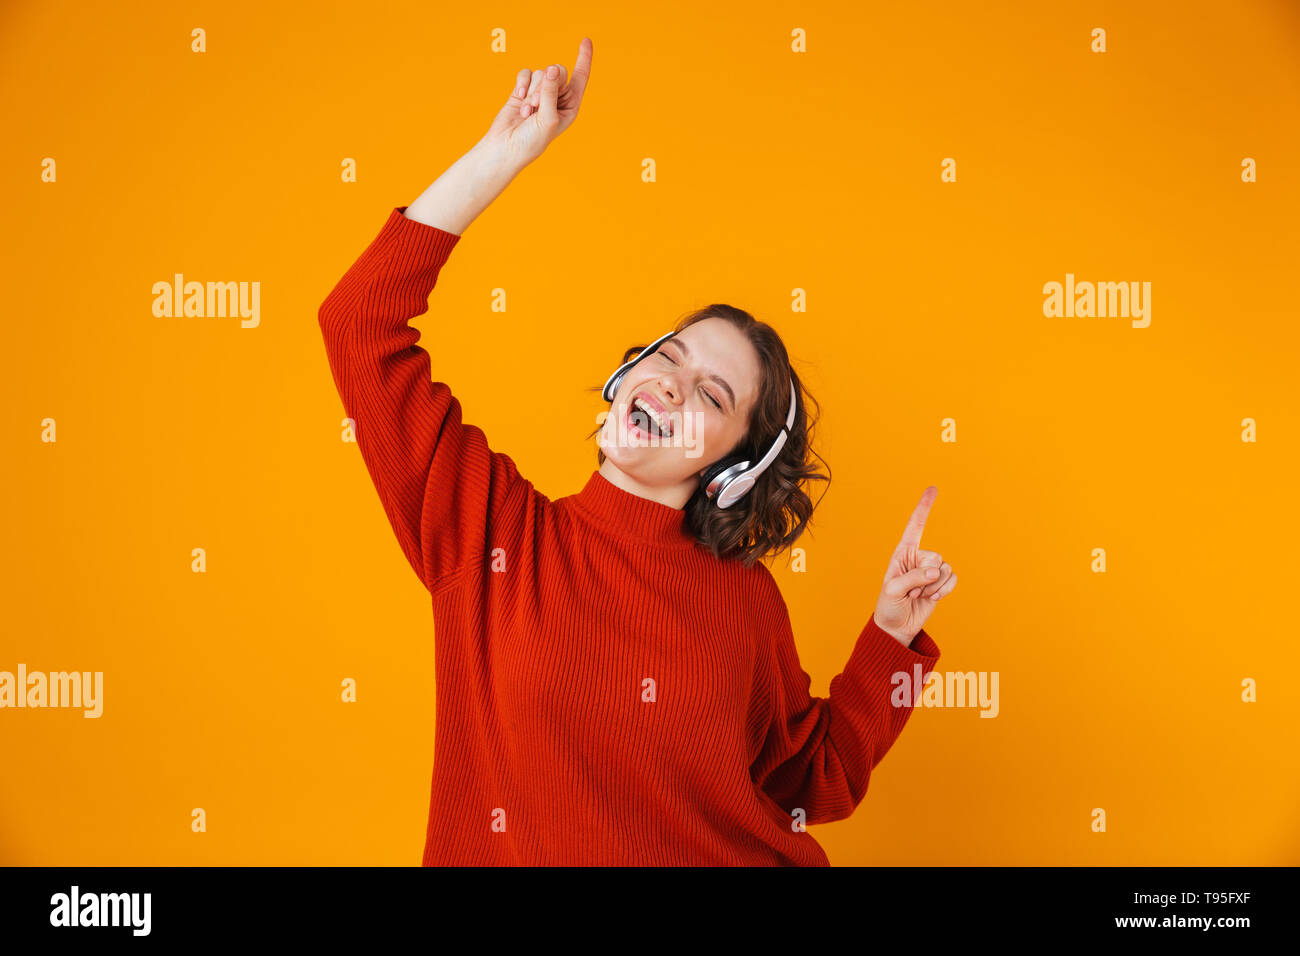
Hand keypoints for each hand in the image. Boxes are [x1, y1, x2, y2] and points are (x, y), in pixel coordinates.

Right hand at [480, 37, 593, 169]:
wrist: (507, 147)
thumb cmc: (532, 140)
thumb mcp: (548, 118)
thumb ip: (551, 92)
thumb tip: (553, 69)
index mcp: (570, 105)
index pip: (580, 77)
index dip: (583, 58)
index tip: (586, 40)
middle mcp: (557, 97)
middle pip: (559, 71)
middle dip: (547, 86)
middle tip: (537, 105)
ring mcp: (540, 92)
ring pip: (541, 73)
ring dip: (533, 91)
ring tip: (527, 111)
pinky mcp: (523, 90)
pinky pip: (526, 74)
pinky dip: (522, 85)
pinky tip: (519, 99)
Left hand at [873, 486, 956, 645]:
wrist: (897, 627)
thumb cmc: (889, 606)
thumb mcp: (893, 590)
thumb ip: (913, 577)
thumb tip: (935, 571)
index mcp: (903, 552)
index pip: (915, 526)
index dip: (924, 507)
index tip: (933, 488)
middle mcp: (919, 558)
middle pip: (935, 556)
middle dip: (924, 577)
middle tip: (910, 590)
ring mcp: (931, 571)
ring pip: (945, 569)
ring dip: (932, 587)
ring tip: (917, 595)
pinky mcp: (941, 583)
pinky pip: (953, 580)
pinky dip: (943, 591)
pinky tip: (931, 598)